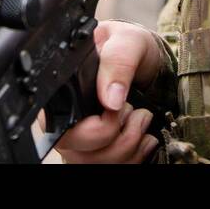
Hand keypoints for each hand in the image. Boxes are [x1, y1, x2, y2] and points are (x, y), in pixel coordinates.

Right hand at [55, 20, 165, 163]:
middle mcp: (65, 121)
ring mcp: (82, 141)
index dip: (95, 127)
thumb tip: (110, 99)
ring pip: (98, 165)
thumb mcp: (127, 40)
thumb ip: (117, 62)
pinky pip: (115, 168)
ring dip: (129, 146)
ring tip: (140, 119)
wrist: (148, 61)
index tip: (118, 108)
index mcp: (61, 93)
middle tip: (133, 111)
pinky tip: (143, 137)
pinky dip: (135, 157)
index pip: (64, 129)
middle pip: (80, 155)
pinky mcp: (101, 152)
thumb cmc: (129, 47)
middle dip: (117, 138)